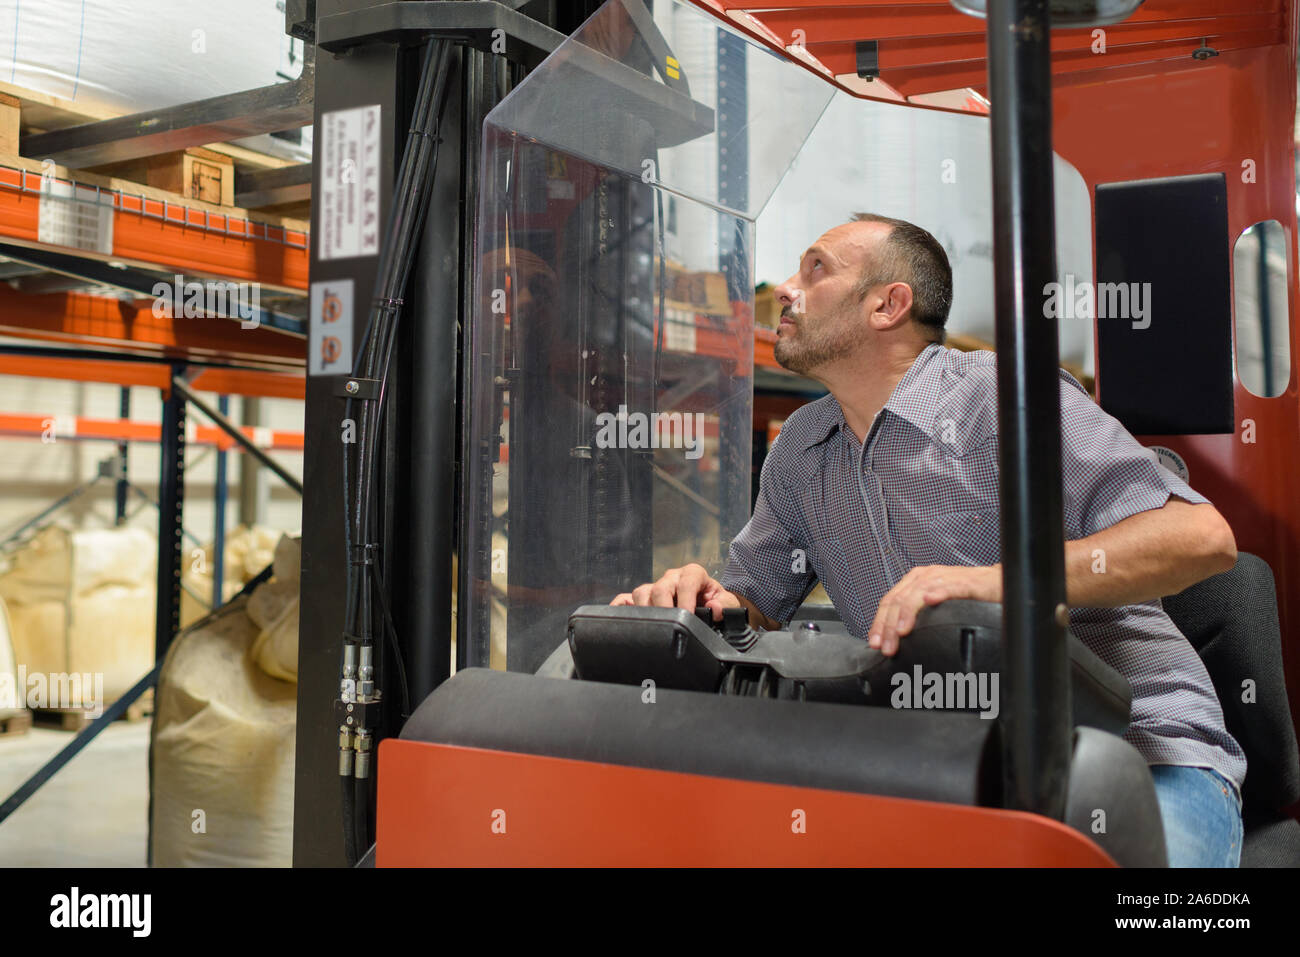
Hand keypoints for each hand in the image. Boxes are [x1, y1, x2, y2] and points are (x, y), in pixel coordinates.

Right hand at [611, 563, 741, 620]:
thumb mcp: (728, 604)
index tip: (688, 616)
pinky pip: (625, 599)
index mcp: (693, 574)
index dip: (686, 600)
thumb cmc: (717, 604)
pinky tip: (622, 619)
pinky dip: (620, 607)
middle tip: (669, 625)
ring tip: (653, 626)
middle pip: (660, 588)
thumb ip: (725, 605)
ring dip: (645, 610)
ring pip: (642, 593)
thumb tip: (714, 608)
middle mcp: (672, 578)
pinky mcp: (643, 598)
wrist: (710, 608)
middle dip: (664, 607)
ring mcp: (655, 586)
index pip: (687, 582)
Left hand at [868, 564, 1000, 655]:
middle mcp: (926, 577)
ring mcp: (945, 578)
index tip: (875, 644)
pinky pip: (949, 586)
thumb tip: (896, 639)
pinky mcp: (966, 583)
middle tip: (887, 647)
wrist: (998, 585)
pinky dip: (938, 593)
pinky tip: (930, 601)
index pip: (890, 601)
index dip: (879, 623)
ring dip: (907, 614)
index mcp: (916, 581)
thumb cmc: (967, 597)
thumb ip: (917, 616)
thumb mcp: (935, 606)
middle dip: (889, 626)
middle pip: (899, 600)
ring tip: (901, 632)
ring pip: (918, 594)